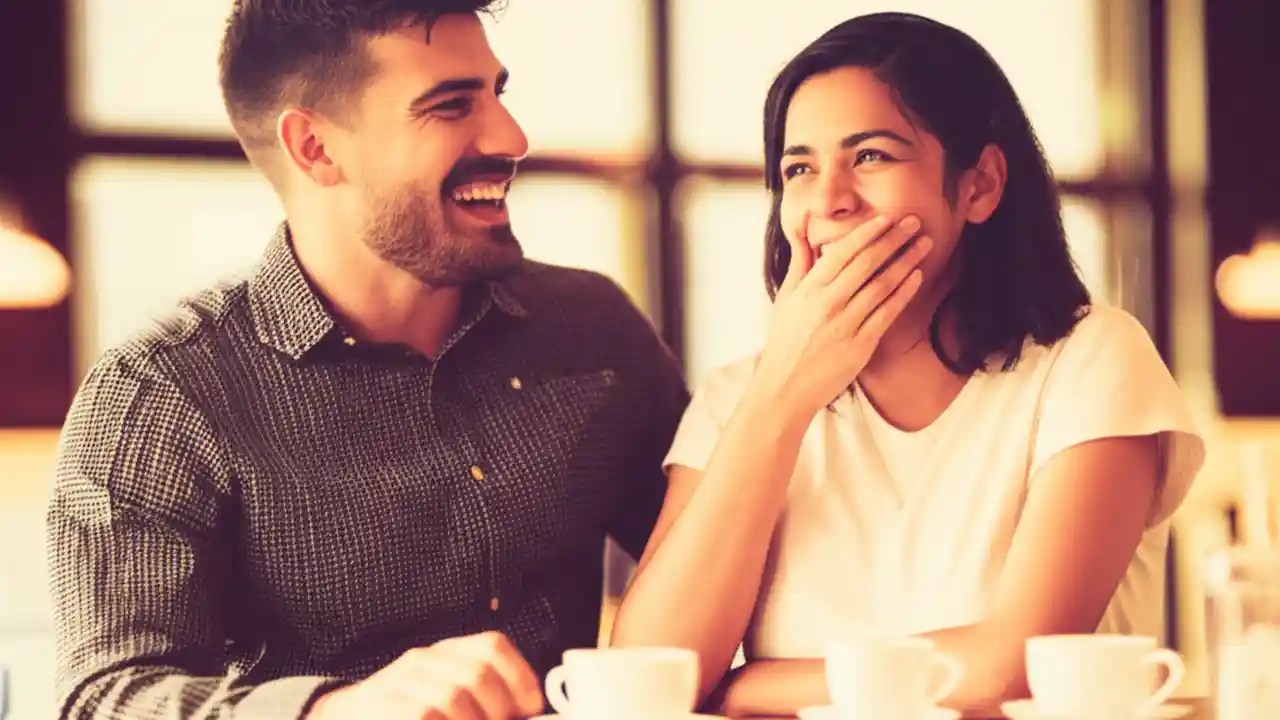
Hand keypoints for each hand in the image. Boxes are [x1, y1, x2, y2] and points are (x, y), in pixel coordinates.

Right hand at [307, 632, 544, 719]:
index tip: (531, 707)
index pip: (492, 646)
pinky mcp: (384, 705)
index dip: (520, 677)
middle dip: (498, 711)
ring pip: (452, 698)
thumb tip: (531, 713)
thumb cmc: (411, 713)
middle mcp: (423, 660)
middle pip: (477, 675)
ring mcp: (399, 682)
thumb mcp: (447, 698)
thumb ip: (484, 701)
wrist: (347, 718)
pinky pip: (424, 715)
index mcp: (446, 653)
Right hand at [752, 213, 931, 417]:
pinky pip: (887, 313)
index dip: (867, 232)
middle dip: (893, 239)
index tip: (886, 218)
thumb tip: (803, 234)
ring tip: (923, 244)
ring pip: (882, 285)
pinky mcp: (860, 345)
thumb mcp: (785, 298)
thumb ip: (799, 265)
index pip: (842, 252)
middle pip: (867, 263)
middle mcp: (827, 303)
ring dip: (906, 261)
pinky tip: (916, 277)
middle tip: (914, 221)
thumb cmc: (785, 341)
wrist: (785, 386)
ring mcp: (845, 324)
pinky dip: (903, 293)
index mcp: (809, 289)